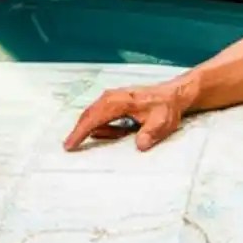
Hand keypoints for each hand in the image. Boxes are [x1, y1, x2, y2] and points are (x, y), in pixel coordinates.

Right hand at [62, 81, 194, 151]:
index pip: (94, 117)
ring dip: (96, 129)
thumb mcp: (162, 122)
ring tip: (112, 135)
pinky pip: (102, 116)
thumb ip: (150, 133)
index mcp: (120, 102)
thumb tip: (140, 145)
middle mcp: (112, 97)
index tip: (70, 144)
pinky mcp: (115, 102)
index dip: (80, 132)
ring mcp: (112, 98)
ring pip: (95, 115)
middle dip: (79, 131)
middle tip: (70, 147)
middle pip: (89, 115)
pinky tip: (121, 130)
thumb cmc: (166, 107)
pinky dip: (103, 127)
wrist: (173, 95)